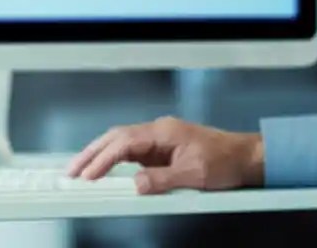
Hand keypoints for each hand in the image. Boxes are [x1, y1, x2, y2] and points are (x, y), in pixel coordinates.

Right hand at [66, 116, 264, 194]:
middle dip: (91, 154)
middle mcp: (158, 132)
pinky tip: (105, 173)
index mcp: (164, 132)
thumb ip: (162, 180)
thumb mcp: (194, 175)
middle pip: (116, 138)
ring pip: (121, 144)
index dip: (102, 159)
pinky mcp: (162, 151)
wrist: (245, 157)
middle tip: (71, 172)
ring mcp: (160, 140)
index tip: (87, 175)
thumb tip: (135, 184)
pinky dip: (114, 161)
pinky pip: (132, 154)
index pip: (124, 142)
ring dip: (100, 157)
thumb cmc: (225, 160)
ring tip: (81, 173)